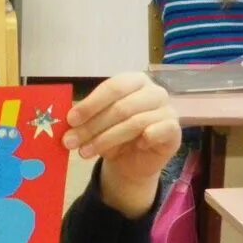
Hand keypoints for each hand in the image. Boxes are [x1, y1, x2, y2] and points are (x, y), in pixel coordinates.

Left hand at [64, 73, 180, 217]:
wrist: (133, 161)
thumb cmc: (114, 136)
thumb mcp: (96, 125)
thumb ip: (85, 120)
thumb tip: (67, 124)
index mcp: (133, 81)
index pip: (112, 87)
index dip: (90, 104)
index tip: (70, 120)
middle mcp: (153, 91)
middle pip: (121, 107)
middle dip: (92, 126)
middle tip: (70, 142)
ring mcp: (167, 109)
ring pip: (134, 123)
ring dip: (105, 139)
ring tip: (85, 152)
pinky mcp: (174, 129)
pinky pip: (158, 131)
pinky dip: (142, 139)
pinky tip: (132, 148)